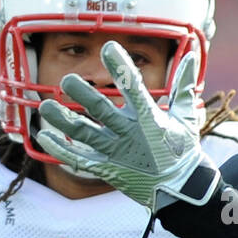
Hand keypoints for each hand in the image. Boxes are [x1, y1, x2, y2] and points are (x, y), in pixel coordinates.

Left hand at [34, 41, 218, 211]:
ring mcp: (116, 153)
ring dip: (63, 120)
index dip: (121, 66)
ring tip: (45, 107)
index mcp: (150, 118)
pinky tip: (45, 136)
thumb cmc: (182, 150)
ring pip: (84, 133)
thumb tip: (192, 56)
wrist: (180, 190)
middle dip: (82, 94)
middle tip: (67, 80)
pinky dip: (60, 149)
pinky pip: (78, 159)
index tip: (108, 47)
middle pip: (101, 110)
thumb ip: (185, 86)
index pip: (134, 87)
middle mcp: (130, 134)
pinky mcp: (107, 169)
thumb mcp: (187, 117)